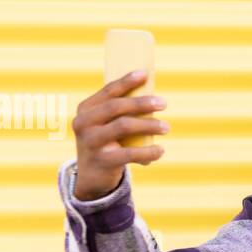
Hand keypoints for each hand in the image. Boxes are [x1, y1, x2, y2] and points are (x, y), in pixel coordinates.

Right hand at [70, 70, 169, 199]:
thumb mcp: (106, 125)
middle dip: (142, 103)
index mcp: (86, 109)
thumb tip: (152, 96)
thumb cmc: (106, 142)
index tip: (145, 74)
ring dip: (149, 125)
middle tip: (163, 103)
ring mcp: (91, 142)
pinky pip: (130, 153)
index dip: (126, 81)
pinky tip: (160, 150)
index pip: (108, 91)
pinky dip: (148, 151)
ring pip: (124, 126)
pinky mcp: (103, 160)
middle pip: (116, 107)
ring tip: (166, 127)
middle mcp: (84, 123)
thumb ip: (121, 111)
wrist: (91, 176)